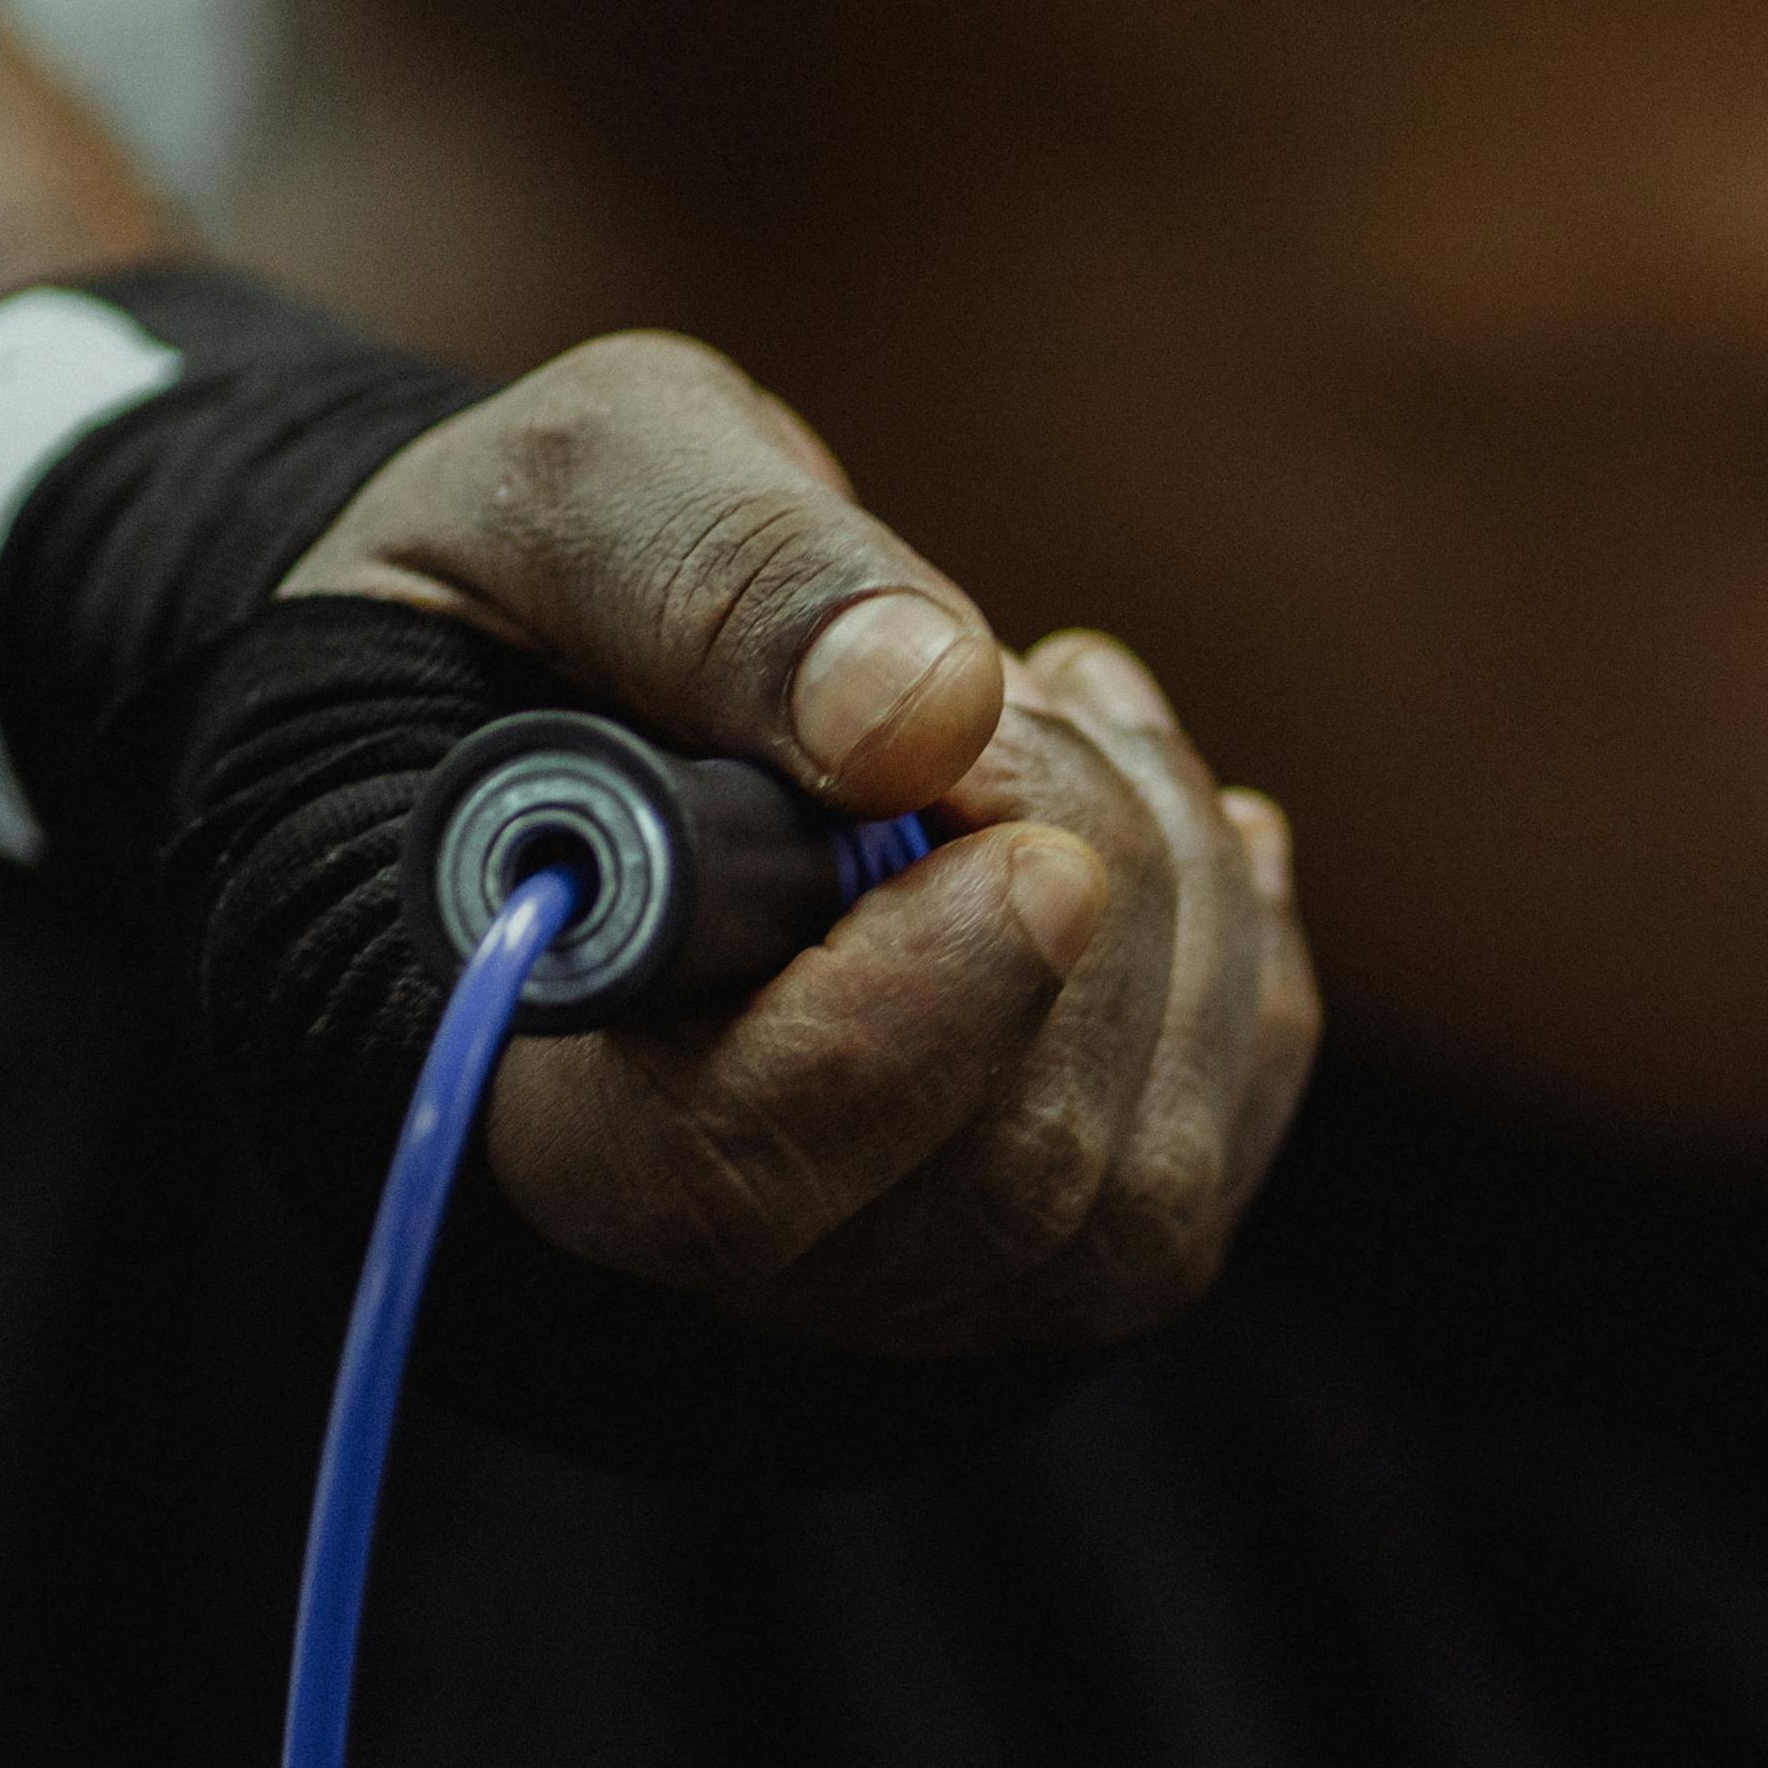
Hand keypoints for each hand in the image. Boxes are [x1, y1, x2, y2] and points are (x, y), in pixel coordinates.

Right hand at [284, 327, 1317, 1355]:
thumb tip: (926, 715)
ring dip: (1171, 886)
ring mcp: (900, 1272)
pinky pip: (1224, 1127)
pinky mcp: (1050, 1233)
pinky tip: (1146, 796)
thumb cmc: (542, 592)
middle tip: (1026, 678)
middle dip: (1087, 877)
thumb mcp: (574, 495)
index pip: (723, 1177)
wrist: (585, 676)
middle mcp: (719, 1249)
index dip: (899, 1032)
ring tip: (1069, 702)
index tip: (1024, 851)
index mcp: (533, 1091)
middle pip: (997, 1180)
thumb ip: (720, 583)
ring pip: (1143, 1184)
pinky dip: (1234, 929)